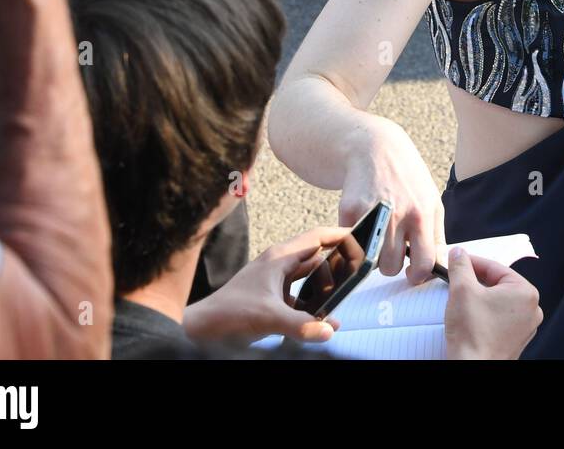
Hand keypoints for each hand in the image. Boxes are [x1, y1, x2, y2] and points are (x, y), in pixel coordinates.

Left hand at [183, 227, 349, 343]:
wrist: (202, 330)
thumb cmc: (228, 314)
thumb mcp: (268, 317)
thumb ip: (301, 324)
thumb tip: (329, 329)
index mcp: (279, 258)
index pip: (317, 238)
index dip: (340, 234)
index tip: (361, 234)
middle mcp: (279, 266)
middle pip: (317, 257)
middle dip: (339, 263)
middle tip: (359, 269)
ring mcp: (275, 283)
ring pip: (309, 280)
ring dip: (327, 288)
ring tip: (345, 296)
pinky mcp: (272, 299)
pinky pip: (300, 299)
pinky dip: (314, 307)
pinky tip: (325, 321)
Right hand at [339, 116, 445, 284]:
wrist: (376, 149)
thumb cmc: (408, 179)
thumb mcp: (432, 201)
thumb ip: (436, 235)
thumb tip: (438, 267)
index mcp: (422, 214)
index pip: (424, 261)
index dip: (418, 275)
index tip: (412, 274)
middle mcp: (398, 214)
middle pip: (391, 266)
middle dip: (391, 264)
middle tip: (392, 250)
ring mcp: (371, 212)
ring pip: (370, 261)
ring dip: (373, 256)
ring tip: (379, 240)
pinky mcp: (349, 209)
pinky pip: (351, 242)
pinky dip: (355, 240)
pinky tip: (364, 225)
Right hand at [443, 248, 541, 359]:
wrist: (473, 368)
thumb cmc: (472, 333)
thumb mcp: (462, 289)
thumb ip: (461, 266)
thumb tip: (459, 254)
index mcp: (526, 292)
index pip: (495, 268)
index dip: (472, 262)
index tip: (458, 261)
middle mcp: (531, 309)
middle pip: (498, 284)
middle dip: (476, 281)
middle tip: (457, 280)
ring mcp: (525, 327)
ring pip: (498, 302)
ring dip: (479, 297)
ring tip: (461, 298)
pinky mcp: (514, 341)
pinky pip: (499, 319)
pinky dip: (484, 314)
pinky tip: (470, 316)